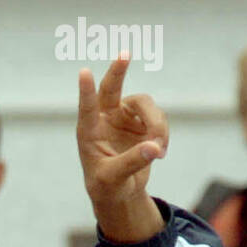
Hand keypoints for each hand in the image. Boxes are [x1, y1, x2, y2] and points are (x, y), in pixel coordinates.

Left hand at [76, 55, 166, 243]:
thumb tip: (154, 147)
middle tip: (125, 54)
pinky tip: (159, 152)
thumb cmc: (107, 186)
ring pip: (146, 105)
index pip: (87, 108)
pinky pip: (159, 118)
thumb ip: (132, 162)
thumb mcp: (114, 179)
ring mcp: (124, 117)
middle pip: (111, 88)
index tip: (83, 72)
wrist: (120, 191)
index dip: (86, 91)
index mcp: (89, 133)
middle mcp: (105, 119)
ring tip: (158, 151)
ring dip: (157, 125)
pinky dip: (163, 134)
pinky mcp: (143, 121)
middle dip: (118, 72)